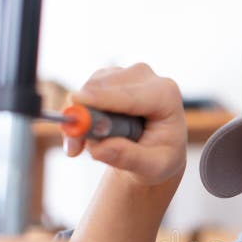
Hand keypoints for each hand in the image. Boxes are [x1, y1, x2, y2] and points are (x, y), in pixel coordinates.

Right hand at [64, 63, 187, 186]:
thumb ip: (128, 158)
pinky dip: (79, 114)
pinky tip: (88, 135)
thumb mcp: (152, 167)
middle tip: (75, 147)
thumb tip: (99, 149)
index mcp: (166, 96)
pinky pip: (85, 90)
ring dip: (80, 118)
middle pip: (105, 86)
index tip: (76, 101)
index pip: (131, 95)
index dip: (103, 98)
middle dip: (85, 114)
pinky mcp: (110, 77)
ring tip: (87, 147)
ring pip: (90, 87)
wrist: (157, 151)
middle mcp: (148, 78)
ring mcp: (127, 74)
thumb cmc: (160, 157)